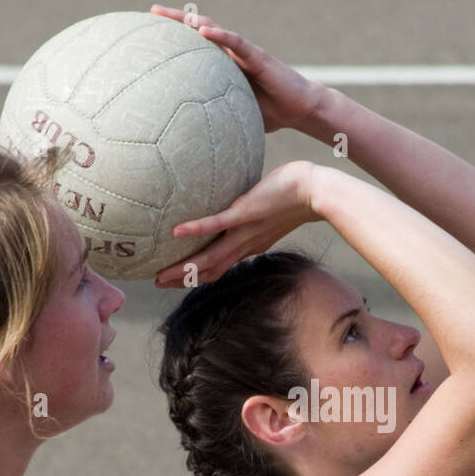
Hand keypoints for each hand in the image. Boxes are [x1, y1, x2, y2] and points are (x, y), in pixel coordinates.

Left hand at [150, 5, 323, 133]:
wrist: (300, 109)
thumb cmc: (270, 114)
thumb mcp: (235, 116)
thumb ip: (216, 119)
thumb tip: (192, 141)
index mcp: (224, 65)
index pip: (195, 46)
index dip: (175, 37)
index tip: (151, 30)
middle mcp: (232, 54)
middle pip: (200, 30)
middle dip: (177, 19)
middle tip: (153, 11)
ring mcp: (244, 53)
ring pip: (216, 30)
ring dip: (194, 21)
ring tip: (175, 14)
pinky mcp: (259, 57)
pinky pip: (237, 43)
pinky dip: (220, 36)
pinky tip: (203, 31)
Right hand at [154, 159, 317, 286]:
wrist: (316, 192)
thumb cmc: (293, 196)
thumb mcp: (268, 213)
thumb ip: (250, 217)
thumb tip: (236, 209)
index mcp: (250, 245)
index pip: (220, 267)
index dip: (198, 275)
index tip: (177, 279)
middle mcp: (246, 244)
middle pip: (211, 268)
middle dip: (184, 277)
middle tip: (158, 283)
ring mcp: (245, 231)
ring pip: (211, 256)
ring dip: (185, 266)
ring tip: (161, 274)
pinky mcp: (246, 213)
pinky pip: (218, 224)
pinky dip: (197, 229)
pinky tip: (177, 232)